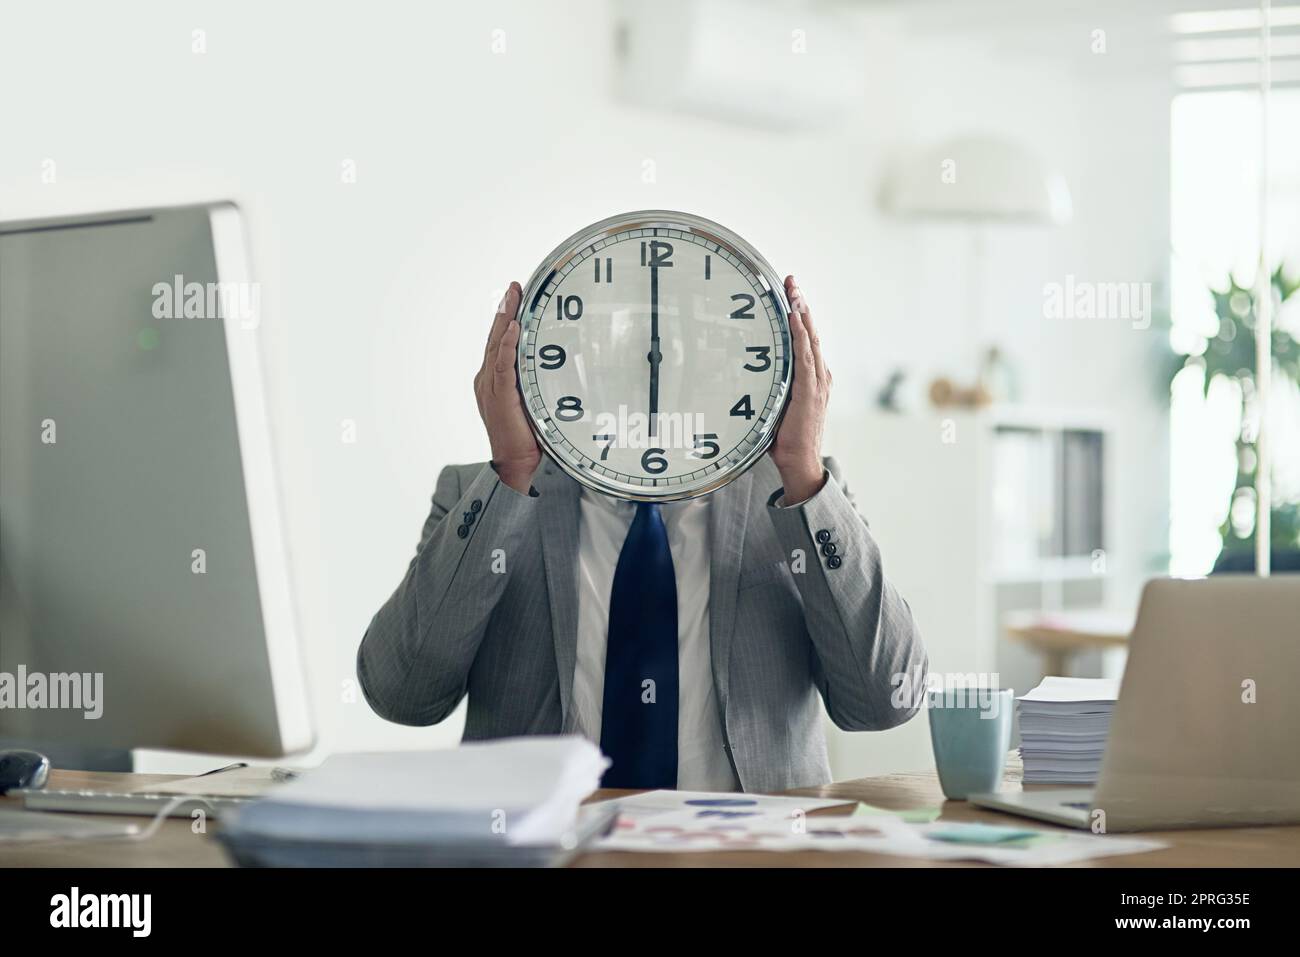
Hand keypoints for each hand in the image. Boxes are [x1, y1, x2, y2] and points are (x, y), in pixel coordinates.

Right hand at [474, 281, 541, 493]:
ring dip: (505, 319)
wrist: (514, 464)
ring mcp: (490, 386)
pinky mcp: (499, 395)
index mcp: (494, 381)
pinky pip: (501, 365)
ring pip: (496, 345)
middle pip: (495, 337)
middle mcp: (487, 379)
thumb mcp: (535, 405)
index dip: (507, 320)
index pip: (500, 343)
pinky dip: (506, 346)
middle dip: (505, 311)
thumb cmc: (527, 439)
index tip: (517, 297)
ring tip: (513, 297)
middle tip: (514, 287)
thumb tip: (563, 371)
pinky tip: (514, 329)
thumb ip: (541, 386)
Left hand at [769, 275, 829, 504]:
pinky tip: (795, 318)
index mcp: (814, 378)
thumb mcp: (774, 407)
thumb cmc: (785, 439)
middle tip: (791, 280)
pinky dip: (801, 335)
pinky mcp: (810, 392)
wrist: (800, 462)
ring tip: (794, 290)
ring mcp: (817, 383)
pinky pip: (805, 357)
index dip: (800, 315)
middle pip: (811, 332)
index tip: (790, 293)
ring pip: (811, 339)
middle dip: (801, 304)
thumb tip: (736, 377)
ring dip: (802, 313)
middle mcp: (820, 376)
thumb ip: (766, 389)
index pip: (807, 339)